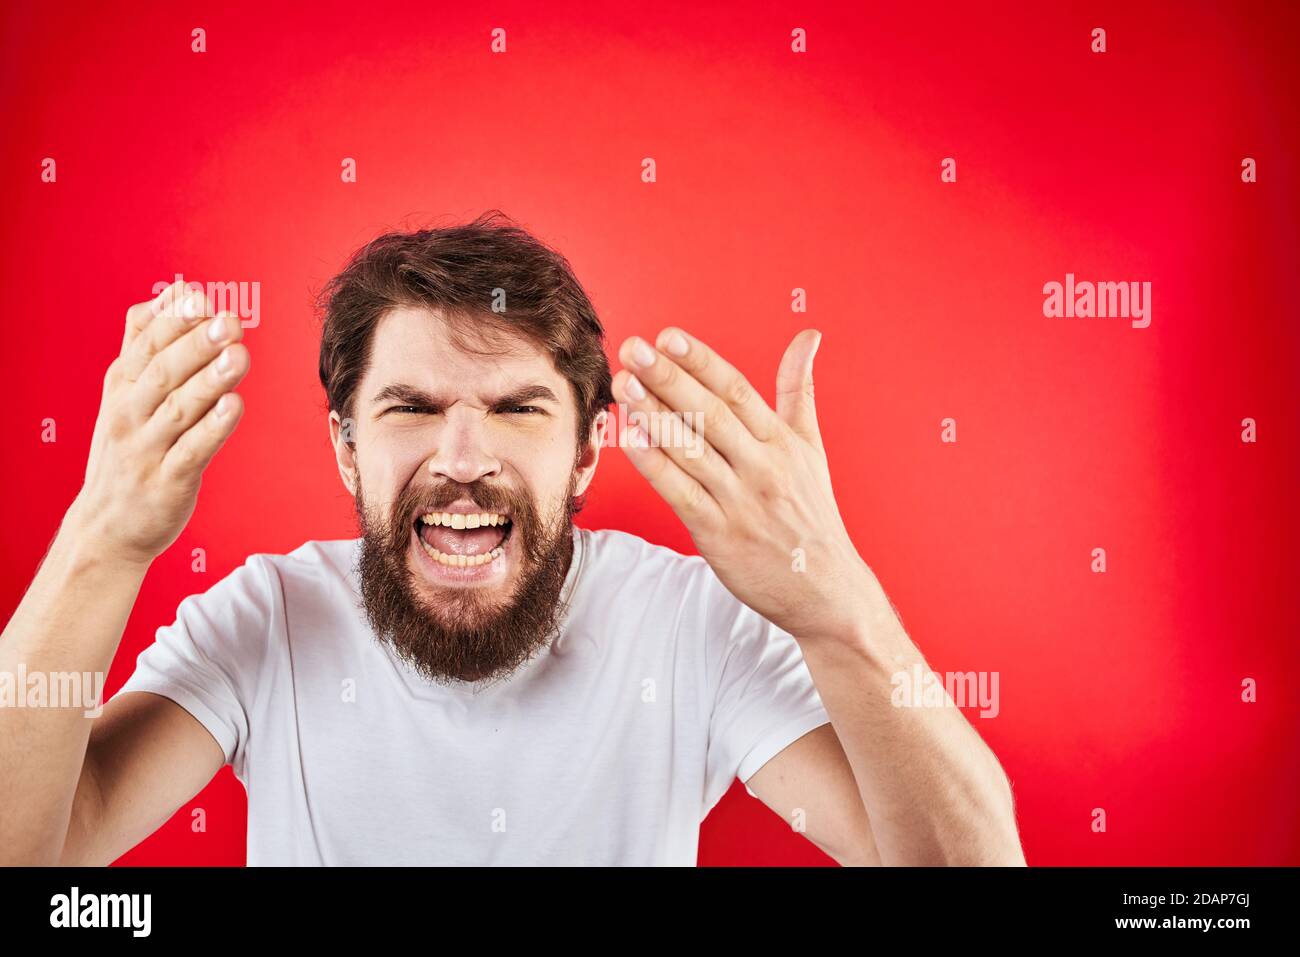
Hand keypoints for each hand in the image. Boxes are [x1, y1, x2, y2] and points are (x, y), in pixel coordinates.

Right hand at [69, 281, 249, 566]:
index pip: (145, 346)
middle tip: (230, 321)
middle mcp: (130, 414)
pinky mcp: (168, 482)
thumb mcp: (125, 390)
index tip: (202, 298)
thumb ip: (149, 340)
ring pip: (179, 409)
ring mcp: (147, 449)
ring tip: (240, 355)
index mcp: (122, 387)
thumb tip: (180, 289)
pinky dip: (212, 429)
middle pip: (163, 373)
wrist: (107, 525)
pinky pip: (192, 451)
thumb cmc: (127, 448)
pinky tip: (235, 406)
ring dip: (210, 381)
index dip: (174, 322)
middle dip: (196, 345)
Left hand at [613, 327, 874, 642]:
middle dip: (669, 378)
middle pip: (710, 413)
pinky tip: (632, 439)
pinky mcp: (719, 534)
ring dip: (654, 415)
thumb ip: (800, 390)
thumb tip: (808, 336)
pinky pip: (681, 493)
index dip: (702, 361)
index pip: (737, 391)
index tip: (669, 336)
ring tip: (624, 385)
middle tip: (634, 349)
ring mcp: (740, 501)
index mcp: (782, 443)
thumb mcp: (812, 448)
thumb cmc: (813, 516)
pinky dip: (656, 465)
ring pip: (692, 450)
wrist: (826, 590)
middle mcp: (762, 467)